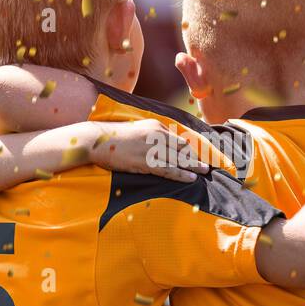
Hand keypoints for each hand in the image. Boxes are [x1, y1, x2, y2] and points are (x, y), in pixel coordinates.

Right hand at [89, 120, 208, 182]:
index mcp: (156, 127)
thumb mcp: (136, 130)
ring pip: (178, 159)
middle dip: (195, 157)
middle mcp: (157, 136)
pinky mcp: (145, 161)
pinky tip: (190, 178)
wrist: (96, 139)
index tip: (197, 155)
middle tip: (208, 165)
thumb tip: (161, 144)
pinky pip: (168, 169)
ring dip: (193, 166)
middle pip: (182, 148)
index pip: (178, 139)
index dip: (189, 149)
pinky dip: (181, 174)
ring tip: (204, 172)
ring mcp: (152, 149)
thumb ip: (150, 135)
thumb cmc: (114, 137)